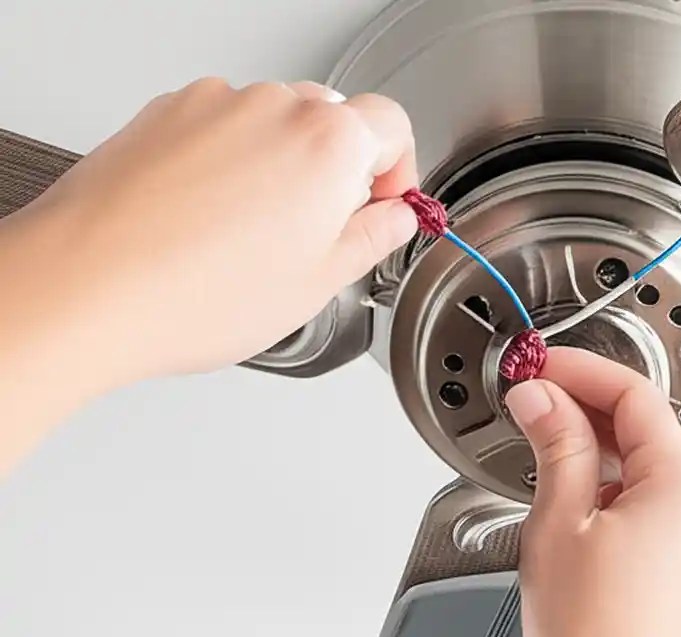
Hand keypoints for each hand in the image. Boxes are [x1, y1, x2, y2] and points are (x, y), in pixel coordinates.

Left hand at [6, 77, 417, 384]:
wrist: (86, 287)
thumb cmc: (194, 293)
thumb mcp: (318, 284)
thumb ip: (373, 239)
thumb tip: (394, 219)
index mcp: (330, 143)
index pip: (394, 127)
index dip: (399, 173)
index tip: (384, 207)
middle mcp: (275, 107)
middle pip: (334, 121)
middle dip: (338, 171)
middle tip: (321, 231)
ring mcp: (215, 104)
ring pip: (274, 123)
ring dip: (280, 166)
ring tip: (253, 236)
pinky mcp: (166, 113)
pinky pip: (219, 127)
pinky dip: (226, 162)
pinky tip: (209, 221)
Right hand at [507, 348, 680, 636]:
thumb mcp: (559, 527)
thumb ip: (554, 449)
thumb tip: (543, 398)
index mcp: (680, 489)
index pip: (636, 396)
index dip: (582, 370)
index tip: (541, 364)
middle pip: (645, 434)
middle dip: (584, 412)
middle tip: (530, 405)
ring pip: (645, 479)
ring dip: (594, 457)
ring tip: (540, 460)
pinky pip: (650, 520)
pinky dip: (610, 500)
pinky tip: (570, 516)